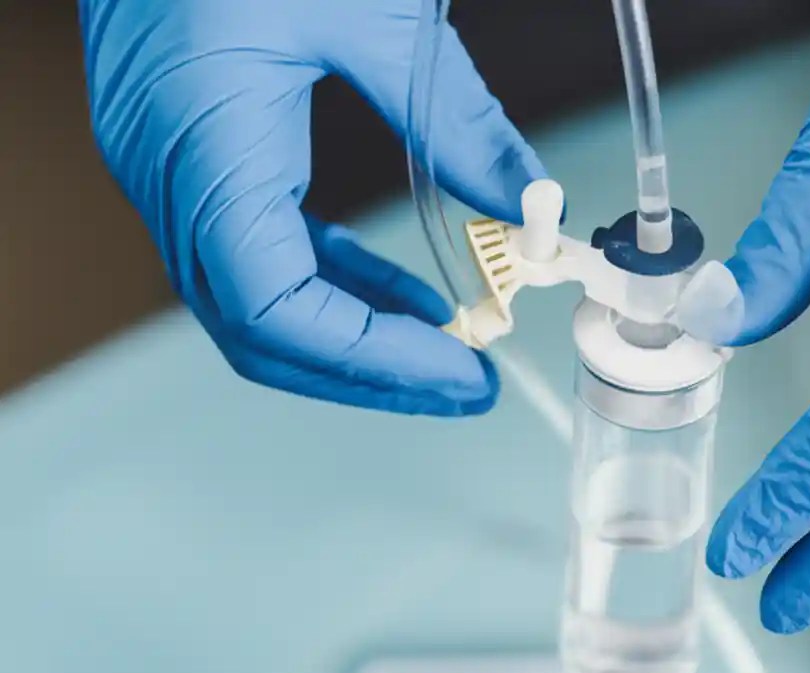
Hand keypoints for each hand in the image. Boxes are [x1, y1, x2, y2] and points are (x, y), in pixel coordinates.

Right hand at [80, 0, 542, 414]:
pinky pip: (248, 248)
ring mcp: (162, 165)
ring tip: (440, 347)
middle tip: (461, 383)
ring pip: (250, 300)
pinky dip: (323, 282)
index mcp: (204, 144)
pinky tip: (389, 292)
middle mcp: (166, 172)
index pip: (278, 308)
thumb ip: (459, 120)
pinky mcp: (180, 149)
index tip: (461, 373)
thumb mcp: (379, 15)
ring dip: (347, 335)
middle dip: (366, 370)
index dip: (372, 360)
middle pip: (259, 329)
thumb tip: (533, 202)